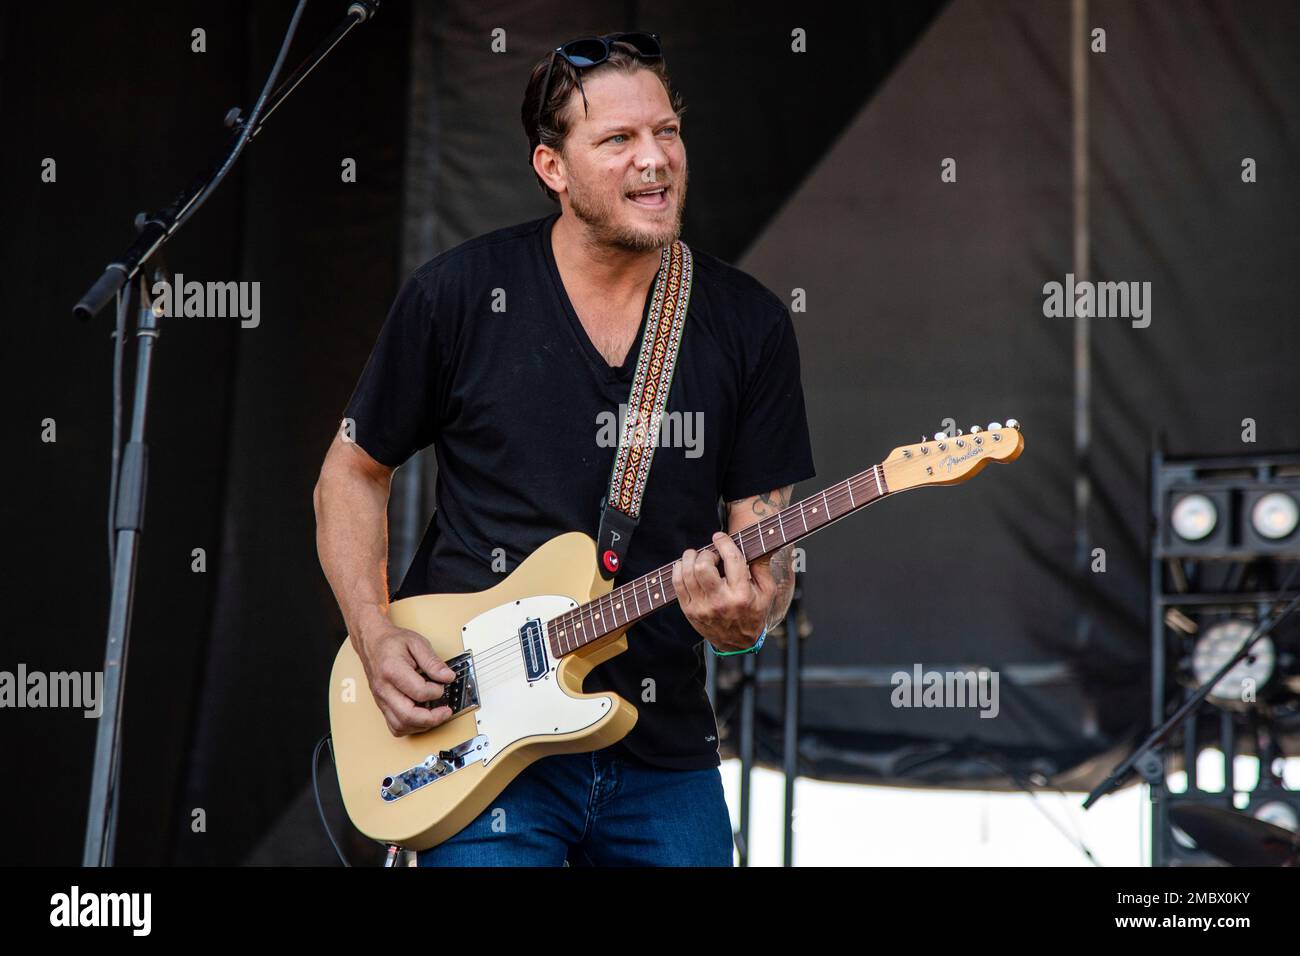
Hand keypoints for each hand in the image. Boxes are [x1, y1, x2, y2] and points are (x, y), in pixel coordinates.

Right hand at [356, 623, 457, 736]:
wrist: (372, 643)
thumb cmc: (392, 643)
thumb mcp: (416, 643)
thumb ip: (433, 661)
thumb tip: (447, 677)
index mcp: (392, 670)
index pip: (418, 692)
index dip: (436, 691)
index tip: (443, 684)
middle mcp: (384, 689)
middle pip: (407, 716)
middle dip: (431, 718)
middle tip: (446, 711)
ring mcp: (381, 700)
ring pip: (400, 726)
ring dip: (421, 725)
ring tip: (436, 715)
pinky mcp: (382, 706)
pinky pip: (395, 726)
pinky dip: (410, 727)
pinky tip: (422, 718)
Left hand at [672, 531, 774, 652]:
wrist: (738, 644)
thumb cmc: (754, 614)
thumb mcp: (767, 592)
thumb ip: (763, 567)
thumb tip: (763, 544)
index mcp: (742, 595)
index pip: (732, 560)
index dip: (724, 543)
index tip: (720, 536)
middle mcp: (720, 601)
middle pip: (703, 566)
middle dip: (706, 553)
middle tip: (711, 555)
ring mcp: (702, 607)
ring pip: (687, 573)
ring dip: (690, 558)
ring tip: (698, 557)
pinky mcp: (689, 611)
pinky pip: (677, 584)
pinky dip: (679, 569)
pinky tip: (686, 566)